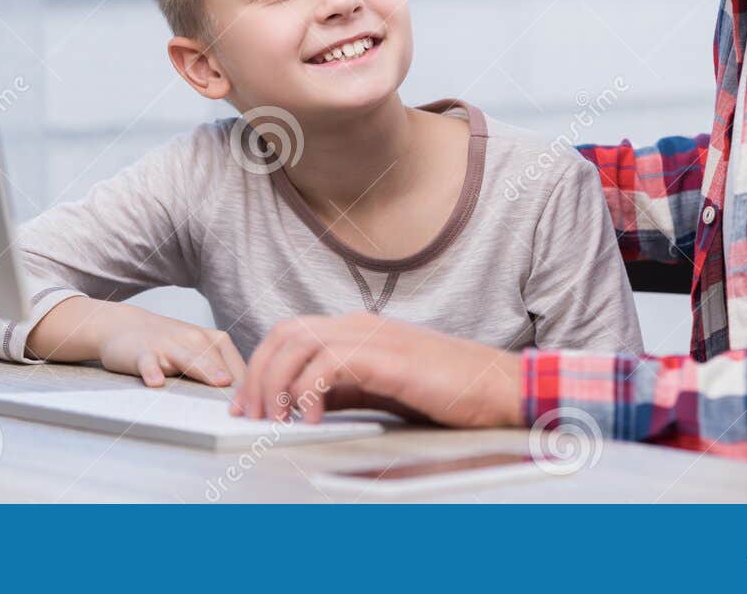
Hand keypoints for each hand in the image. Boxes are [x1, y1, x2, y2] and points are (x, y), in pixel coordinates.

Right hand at [29, 297, 245, 387]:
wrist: (123, 326)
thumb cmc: (167, 345)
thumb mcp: (197, 353)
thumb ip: (221, 372)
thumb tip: (252, 402)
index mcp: (214, 341)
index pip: (239, 367)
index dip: (253, 388)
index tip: (268, 409)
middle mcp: (195, 340)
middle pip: (220, 362)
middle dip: (236, 384)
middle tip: (254, 403)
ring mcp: (168, 345)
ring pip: (189, 358)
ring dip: (204, 369)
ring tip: (218, 381)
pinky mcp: (143, 352)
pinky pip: (149, 362)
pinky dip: (152, 371)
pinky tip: (156, 382)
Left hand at [229, 312, 523, 428]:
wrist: (499, 387)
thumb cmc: (450, 391)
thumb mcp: (384, 392)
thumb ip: (345, 391)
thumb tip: (306, 405)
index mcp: (357, 330)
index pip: (290, 334)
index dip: (260, 368)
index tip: (247, 405)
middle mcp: (360, 325)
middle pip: (284, 334)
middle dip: (257, 375)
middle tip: (250, 416)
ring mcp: (374, 337)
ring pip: (298, 344)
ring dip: (275, 384)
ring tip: (274, 420)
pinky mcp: (388, 357)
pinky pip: (329, 364)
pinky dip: (309, 391)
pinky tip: (311, 419)